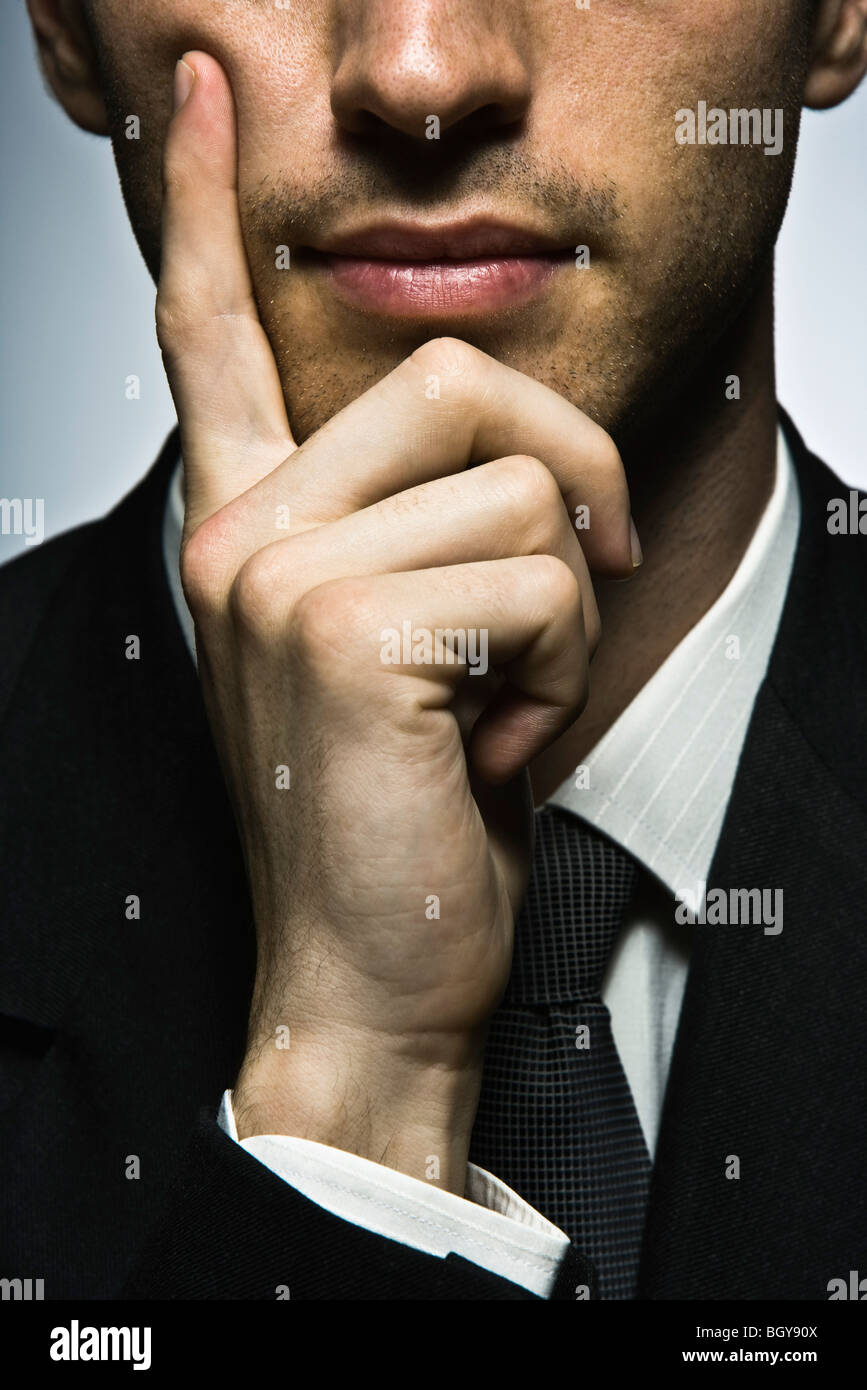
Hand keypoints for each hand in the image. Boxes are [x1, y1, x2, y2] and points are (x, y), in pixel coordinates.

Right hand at [157, 52, 634, 1190]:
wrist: (370, 966)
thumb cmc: (397, 810)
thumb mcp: (401, 646)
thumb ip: (420, 526)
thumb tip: (529, 449)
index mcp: (248, 525)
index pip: (211, 336)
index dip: (201, 209)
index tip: (203, 93)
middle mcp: (243, 531)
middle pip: (459, 373)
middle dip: (570, 474)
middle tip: (573, 582)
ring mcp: (279, 573)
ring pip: (526, 485)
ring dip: (565, 610)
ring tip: (503, 702)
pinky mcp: (346, 629)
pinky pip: (543, 577)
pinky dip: (562, 670)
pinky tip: (495, 742)